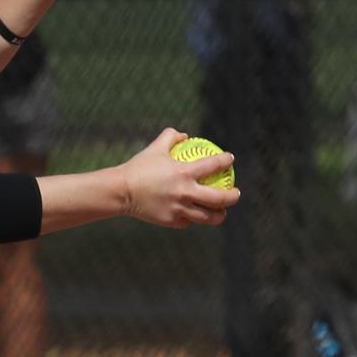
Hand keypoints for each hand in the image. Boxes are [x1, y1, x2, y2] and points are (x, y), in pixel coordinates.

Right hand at [121, 128, 237, 228]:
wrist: (121, 191)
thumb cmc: (138, 167)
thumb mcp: (155, 147)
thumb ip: (171, 137)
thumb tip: (185, 135)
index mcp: (185, 172)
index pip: (214, 164)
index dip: (226, 161)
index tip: (230, 160)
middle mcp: (186, 193)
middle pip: (219, 199)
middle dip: (233, 196)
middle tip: (235, 193)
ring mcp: (180, 209)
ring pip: (208, 217)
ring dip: (219, 215)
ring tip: (222, 212)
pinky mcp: (172, 221)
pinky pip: (188, 221)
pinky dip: (192, 218)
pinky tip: (195, 216)